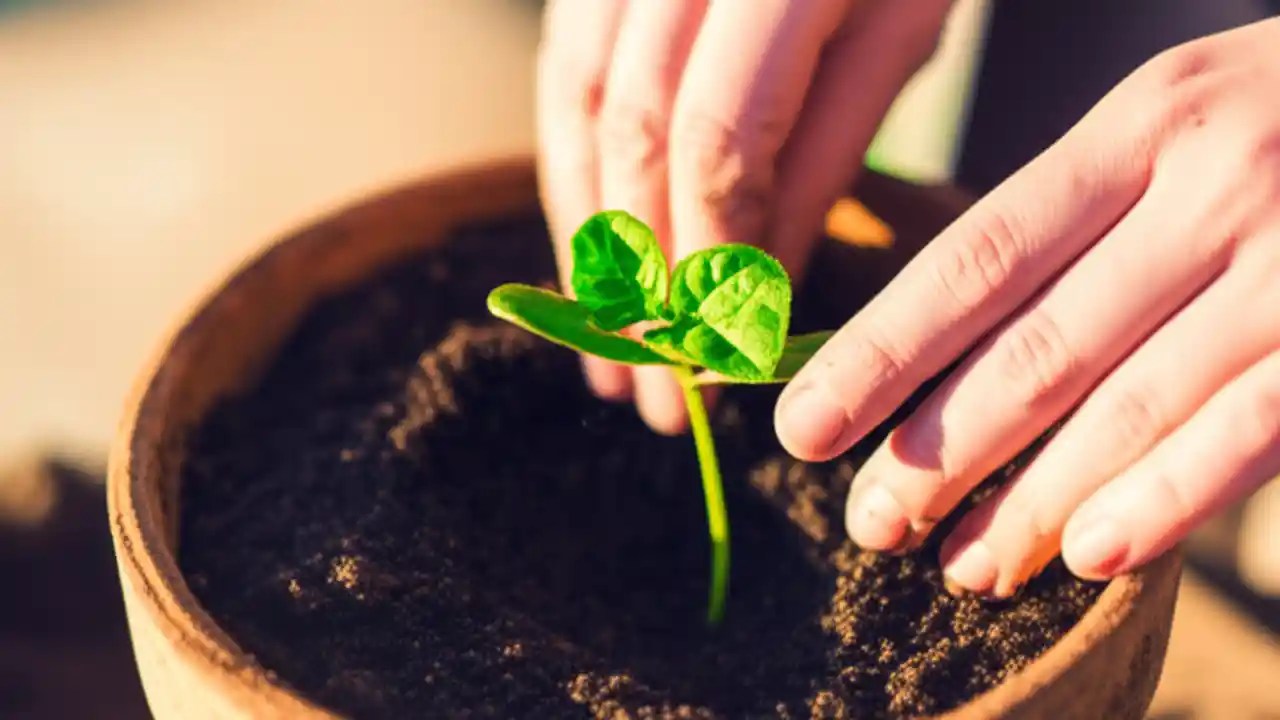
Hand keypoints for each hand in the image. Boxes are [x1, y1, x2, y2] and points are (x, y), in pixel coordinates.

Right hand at [536, 0, 952, 433]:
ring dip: (593, 254)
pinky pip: (563, 87)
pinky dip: (574, 187)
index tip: (727, 358)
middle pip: (634, 138)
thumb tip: (761, 291)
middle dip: (647, 283)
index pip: (717, 139)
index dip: (715, 259)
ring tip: (611, 365)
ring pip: (580, 120)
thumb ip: (827, 153)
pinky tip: (591, 270)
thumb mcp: (899, 32)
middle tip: (664, 398)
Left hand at [775, 19, 1279, 596]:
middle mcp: (1213, 184)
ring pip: (1133, 403)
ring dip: (1033, 500)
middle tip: (869, 523)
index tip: (802, 427)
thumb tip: (939, 351)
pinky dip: (1164, 498)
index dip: (881, 353)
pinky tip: (1084, 556)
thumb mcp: (1174, 132)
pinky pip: (1251, 430)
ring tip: (960, 566)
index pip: (976, 259)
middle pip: (1040, 345)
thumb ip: (1072, 221)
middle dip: (940, 448)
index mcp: (1139, 128)